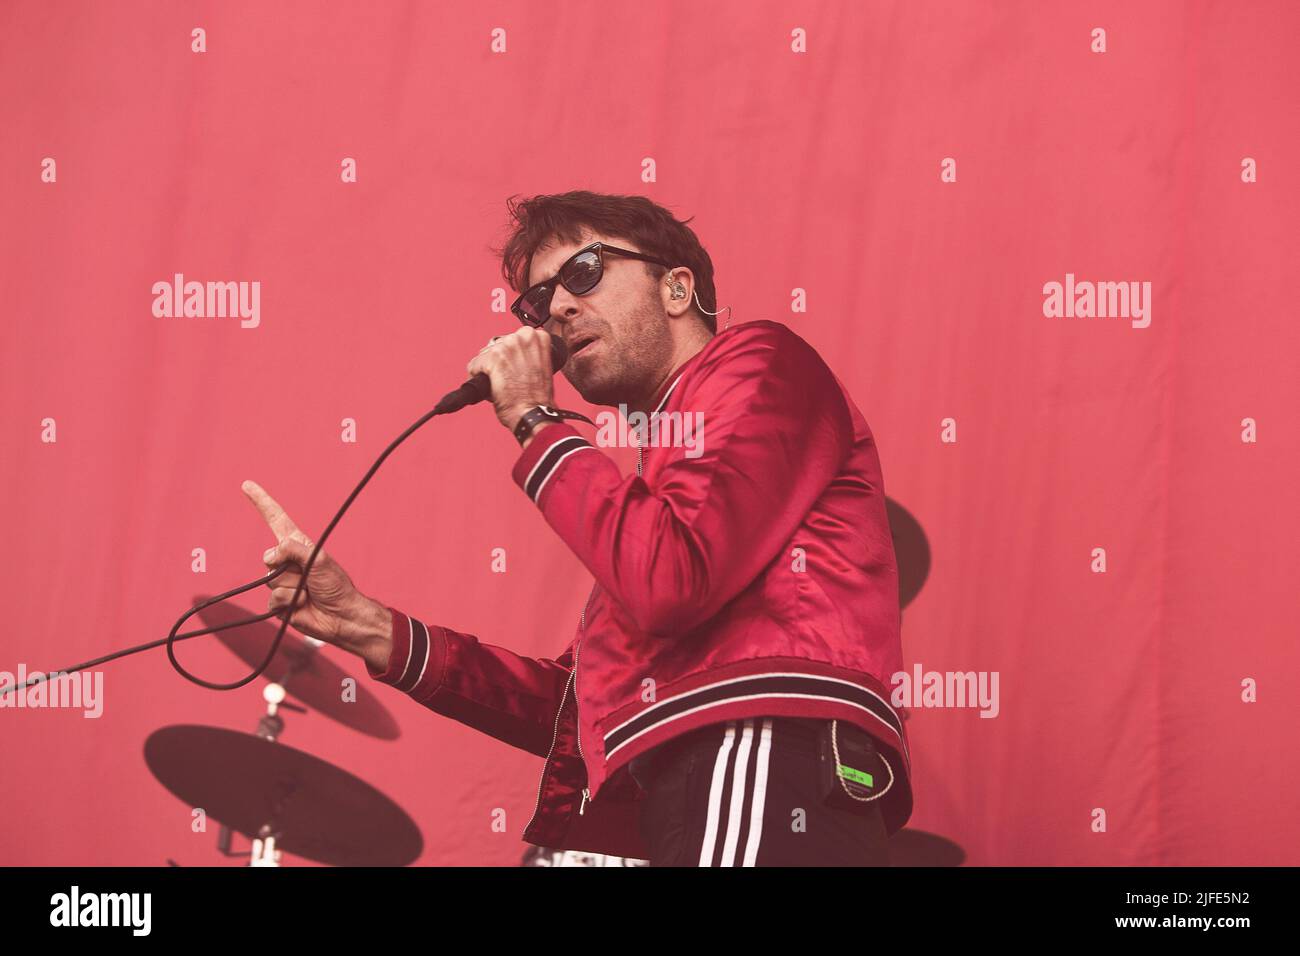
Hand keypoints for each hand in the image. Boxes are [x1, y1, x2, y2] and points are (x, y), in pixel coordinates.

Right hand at [240, 479, 391, 670]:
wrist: (341, 616)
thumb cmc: (336, 585)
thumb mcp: (319, 559)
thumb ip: (292, 549)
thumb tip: (269, 555)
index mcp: (297, 545)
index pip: (275, 519)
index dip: (261, 502)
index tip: (247, 485)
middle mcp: (286, 561)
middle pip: (269, 557)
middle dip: (290, 567)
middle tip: (310, 577)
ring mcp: (280, 582)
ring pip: (270, 579)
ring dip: (294, 586)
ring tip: (309, 591)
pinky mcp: (278, 603)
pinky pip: (272, 599)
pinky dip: (289, 601)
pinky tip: (302, 604)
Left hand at [465, 327, 556, 432]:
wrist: (532, 413)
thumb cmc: (537, 398)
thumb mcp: (541, 367)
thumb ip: (529, 355)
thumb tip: (513, 356)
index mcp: (538, 337)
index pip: (512, 338)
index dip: (509, 356)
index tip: (510, 367)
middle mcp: (522, 337)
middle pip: (497, 345)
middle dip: (497, 361)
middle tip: (504, 378)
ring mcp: (507, 346)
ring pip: (484, 354)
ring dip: (486, 370)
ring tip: (497, 384)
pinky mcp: (493, 357)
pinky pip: (474, 365)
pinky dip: (476, 378)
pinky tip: (487, 388)